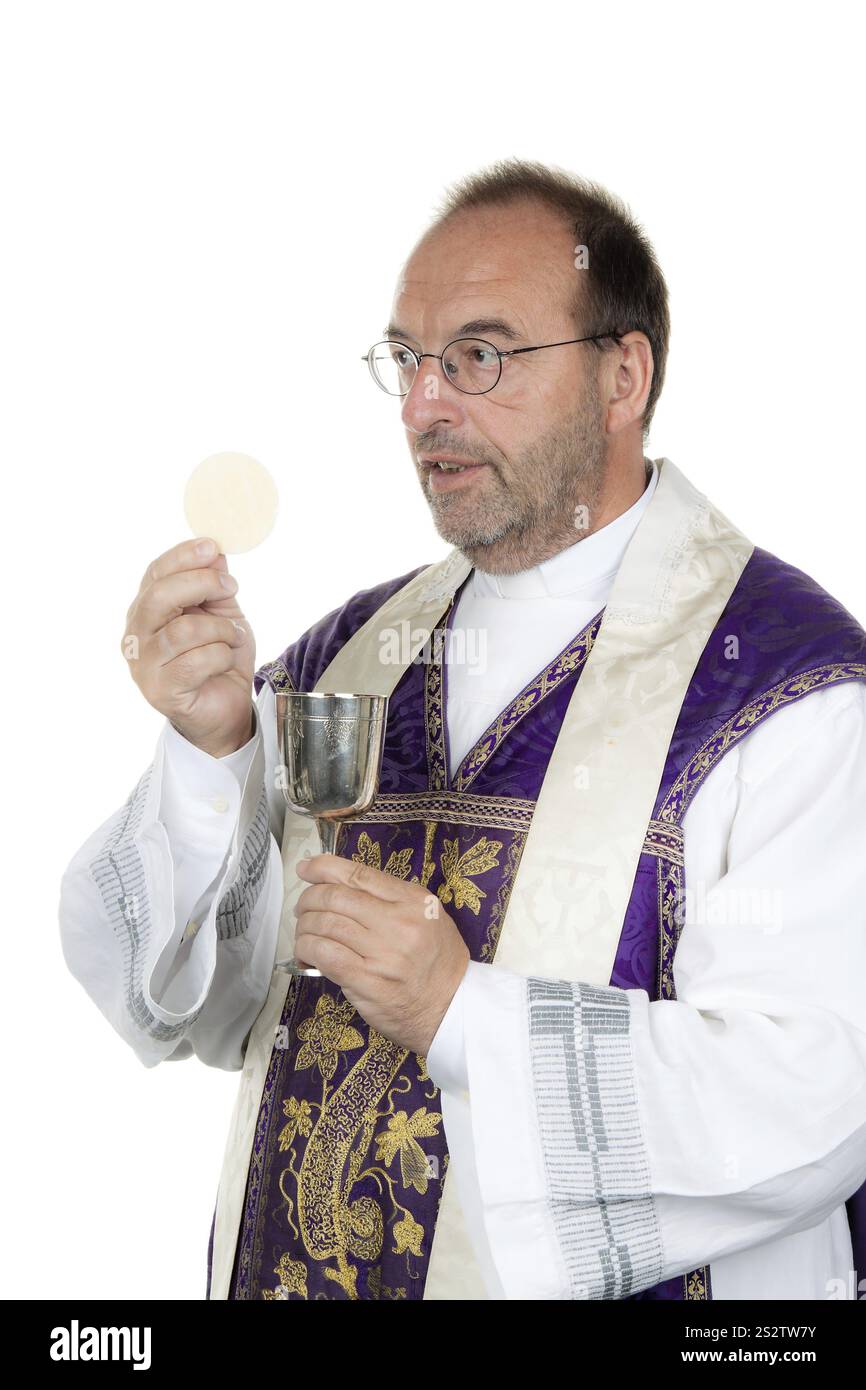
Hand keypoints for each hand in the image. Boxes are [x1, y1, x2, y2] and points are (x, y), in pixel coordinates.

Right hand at [121, 537, 255, 756]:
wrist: (224, 710)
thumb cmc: (218, 658)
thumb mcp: (222, 614)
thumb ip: (214, 587)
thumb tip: (215, 553)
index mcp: (146, 611)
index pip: (155, 574)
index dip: (182, 557)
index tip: (212, 546)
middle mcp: (136, 635)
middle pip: (160, 596)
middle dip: (201, 584)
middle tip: (231, 587)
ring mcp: (144, 665)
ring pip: (185, 630)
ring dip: (221, 629)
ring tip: (234, 637)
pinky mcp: (160, 691)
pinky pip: (197, 661)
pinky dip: (222, 656)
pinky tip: (226, 662)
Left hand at [294, 854, 469, 1055]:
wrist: (452, 1007)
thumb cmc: (437, 961)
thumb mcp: (426, 916)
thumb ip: (390, 897)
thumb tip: (340, 882)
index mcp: (412, 901)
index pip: (359, 874)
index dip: (323, 867)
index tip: (306, 869)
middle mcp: (398, 923)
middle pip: (336, 897)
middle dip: (309, 898)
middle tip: (303, 907)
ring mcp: (382, 953)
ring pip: (325, 925)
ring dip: (305, 926)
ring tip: (305, 932)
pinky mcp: (366, 981)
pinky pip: (325, 955)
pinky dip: (307, 949)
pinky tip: (306, 952)